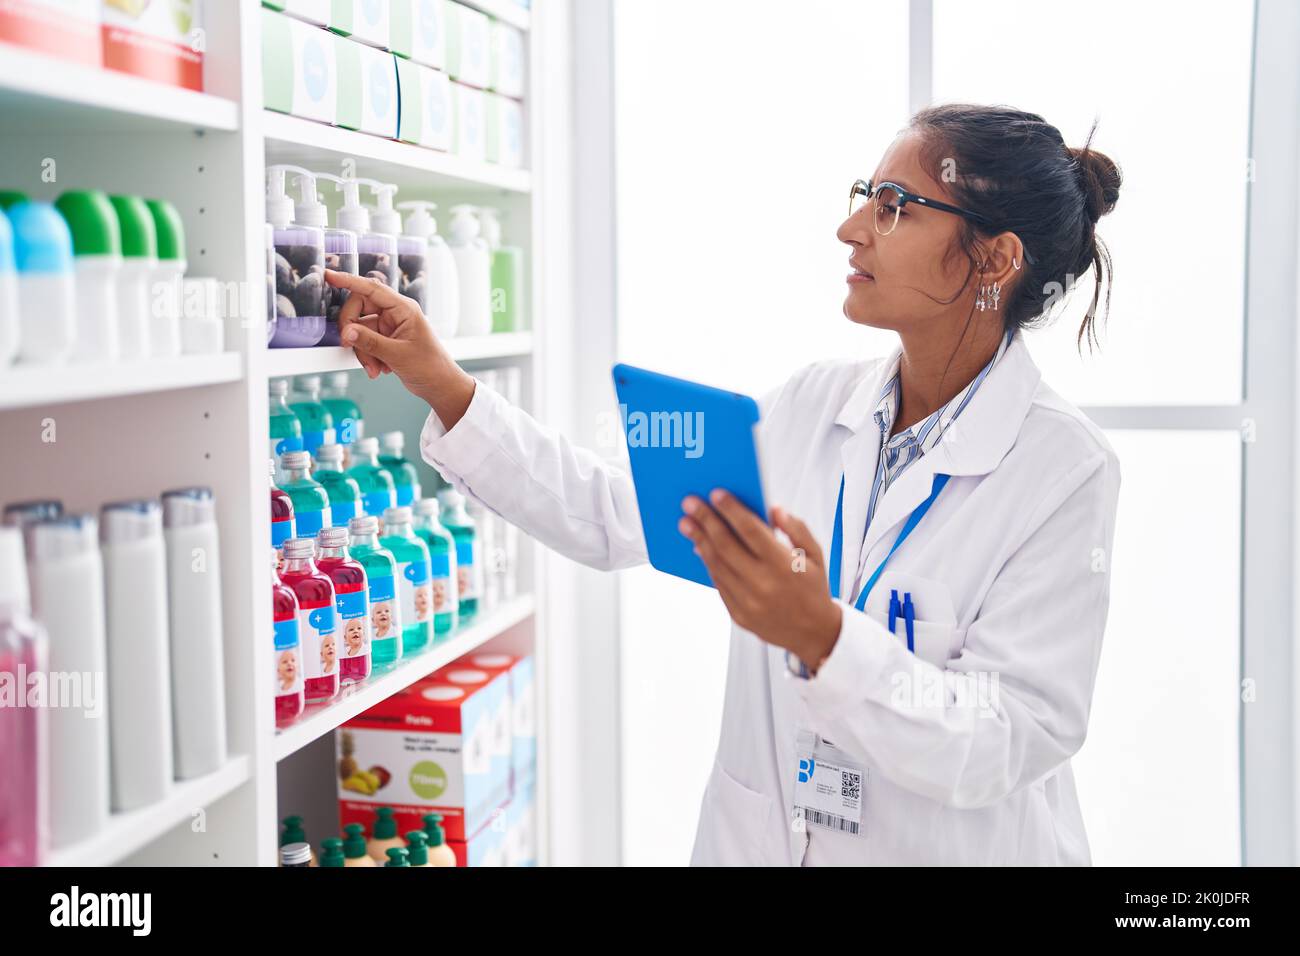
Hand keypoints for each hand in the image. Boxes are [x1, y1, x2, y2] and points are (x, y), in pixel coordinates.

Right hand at [324, 270, 475, 427]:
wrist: (440, 385)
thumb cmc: (430, 366)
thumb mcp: (397, 355)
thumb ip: (369, 342)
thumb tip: (346, 332)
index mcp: (404, 308)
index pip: (372, 288)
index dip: (349, 281)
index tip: (329, 276)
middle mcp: (396, 313)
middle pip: (359, 309)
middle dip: (353, 332)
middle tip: (350, 347)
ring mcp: (390, 326)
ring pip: (360, 330)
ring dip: (362, 351)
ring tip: (374, 369)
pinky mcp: (386, 339)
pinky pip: (366, 341)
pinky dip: (367, 356)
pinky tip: (379, 368)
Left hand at [679, 490, 841, 668]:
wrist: (814, 633)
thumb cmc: (814, 588)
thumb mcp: (815, 555)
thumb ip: (796, 529)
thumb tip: (773, 509)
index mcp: (784, 565)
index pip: (750, 530)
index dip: (731, 510)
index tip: (716, 493)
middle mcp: (763, 584)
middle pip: (726, 545)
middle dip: (705, 521)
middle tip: (689, 503)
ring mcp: (748, 602)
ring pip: (717, 565)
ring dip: (699, 541)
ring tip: (687, 523)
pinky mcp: (738, 614)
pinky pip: (718, 584)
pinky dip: (708, 563)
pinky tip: (700, 548)